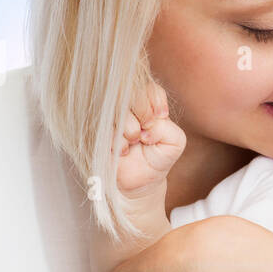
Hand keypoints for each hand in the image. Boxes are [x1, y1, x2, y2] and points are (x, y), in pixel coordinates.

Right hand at [116, 79, 185, 203]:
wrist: (140, 181)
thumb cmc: (158, 156)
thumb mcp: (175, 143)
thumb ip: (169, 129)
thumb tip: (148, 127)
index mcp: (148, 103)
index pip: (151, 89)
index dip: (156, 103)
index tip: (161, 117)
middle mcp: (127, 106)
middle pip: (132, 94)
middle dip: (143, 114)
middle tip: (145, 132)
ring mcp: (110, 117)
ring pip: (118, 111)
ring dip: (130, 130)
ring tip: (133, 143)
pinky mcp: (97, 131)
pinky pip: (106, 129)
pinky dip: (118, 142)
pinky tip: (122, 151)